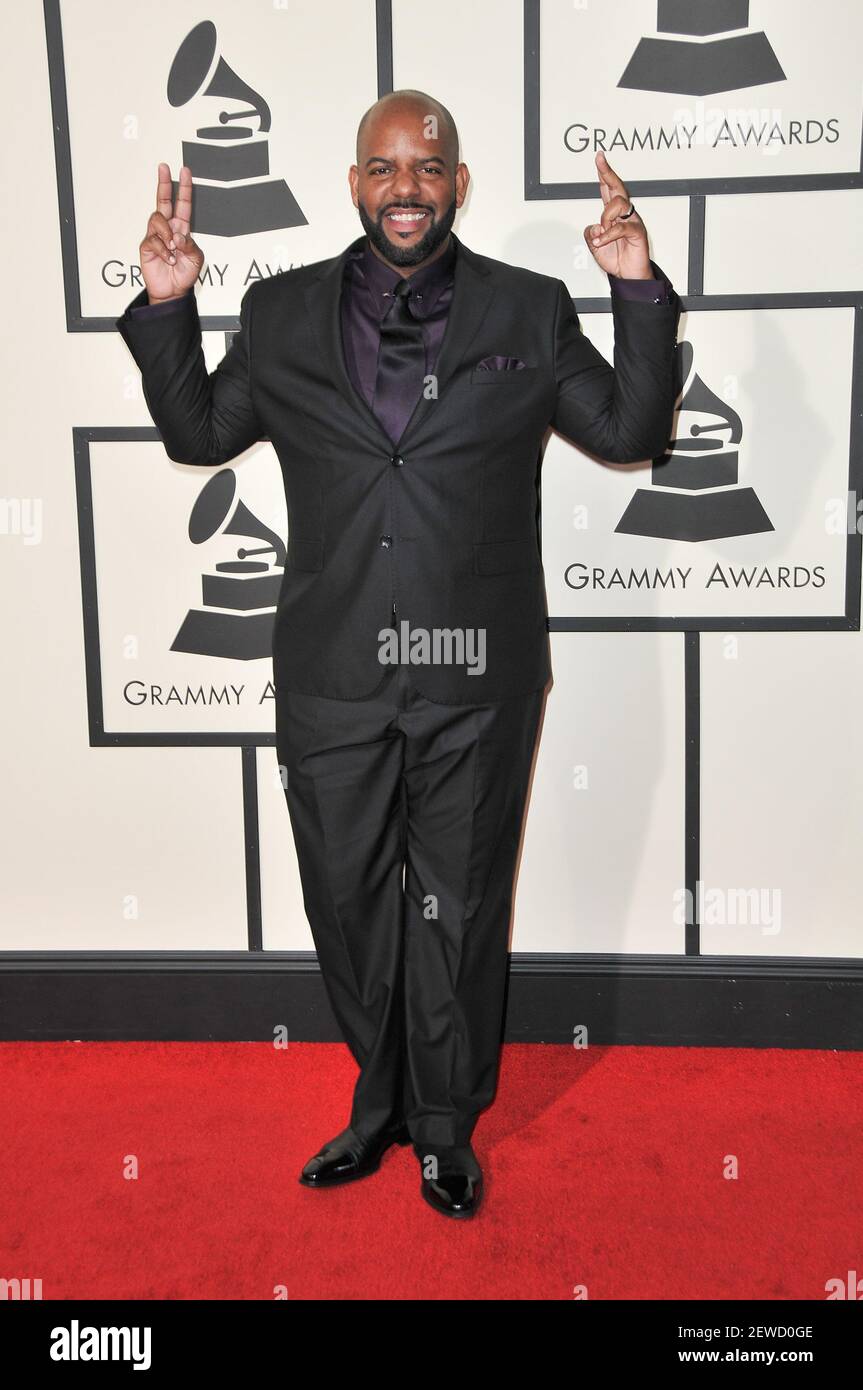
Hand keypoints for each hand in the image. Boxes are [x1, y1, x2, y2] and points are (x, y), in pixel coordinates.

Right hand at [139, 163, 203, 302]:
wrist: (173, 291)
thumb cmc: (185, 274)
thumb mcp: (196, 259)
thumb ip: (190, 244)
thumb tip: (178, 235)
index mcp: (182, 228)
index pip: (183, 204)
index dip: (184, 188)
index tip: (184, 171)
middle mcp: (168, 228)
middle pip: (163, 201)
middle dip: (163, 183)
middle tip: (163, 167)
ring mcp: (156, 236)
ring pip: (157, 219)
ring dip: (167, 233)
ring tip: (173, 248)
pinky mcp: (147, 246)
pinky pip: (153, 240)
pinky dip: (163, 250)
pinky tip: (169, 258)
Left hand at [584, 152, 651, 278]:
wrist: (628, 276)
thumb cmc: (616, 259)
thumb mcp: (595, 246)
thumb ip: (590, 233)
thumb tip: (594, 226)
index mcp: (614, 214)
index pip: (608, 190)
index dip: (603, 174)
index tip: (599, 158)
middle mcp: (624, 214)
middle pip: (617, 187)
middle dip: (608, 172)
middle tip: (600, 160)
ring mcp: (632, 221)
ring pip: (618, 204)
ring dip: (605, 218)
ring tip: (602, 233)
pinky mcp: (638, 232)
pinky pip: (621, 227)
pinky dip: (608, 234)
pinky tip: (601, 241)